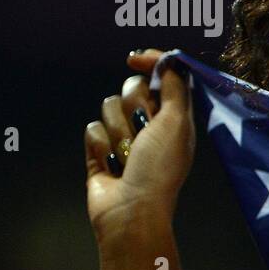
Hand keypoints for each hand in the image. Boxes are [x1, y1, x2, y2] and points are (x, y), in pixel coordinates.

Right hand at [84, 49, 195, 239]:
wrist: (131, 210)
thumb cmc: (159, 168)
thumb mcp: (177, 123)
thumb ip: (175, 87)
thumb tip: (168, 59)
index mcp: (176, 118)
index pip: (163, 78)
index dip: (150, 64)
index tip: (134, 59)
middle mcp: (151, 126)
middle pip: (132, 89)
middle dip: (134, 108)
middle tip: (143, 131)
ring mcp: (124, 138)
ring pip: (108, 107)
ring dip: (118, 131)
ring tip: (128, 155)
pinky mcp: (101, 151)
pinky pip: (91, 129)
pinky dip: (101, 146)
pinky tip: (112, 164)